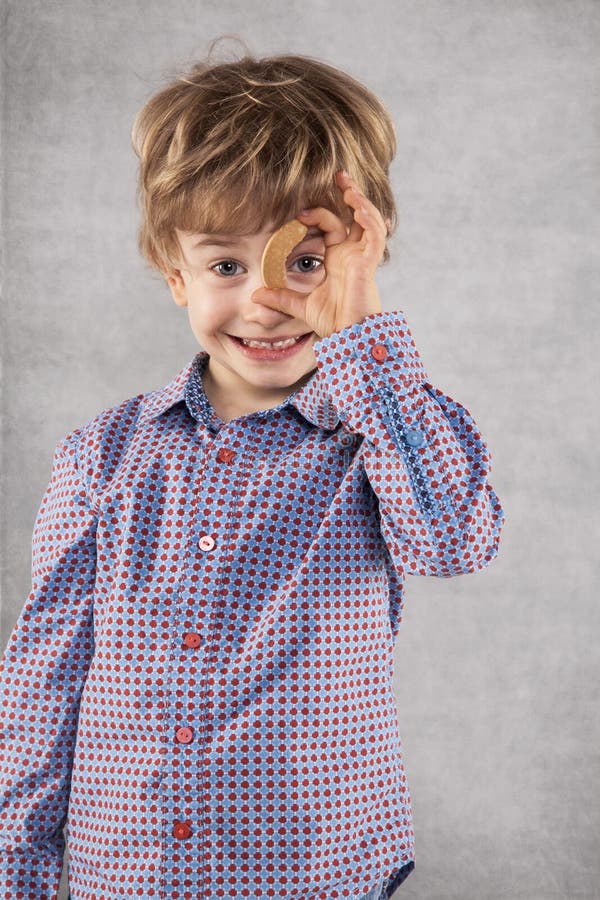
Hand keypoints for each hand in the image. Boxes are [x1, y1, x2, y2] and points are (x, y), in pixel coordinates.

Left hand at [250, 170, 389, 338]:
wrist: (349, 337)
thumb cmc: (332, 322)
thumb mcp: (300, 306)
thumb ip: (279, 298)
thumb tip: (255, 296)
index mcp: (337, 259)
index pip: (331, 226)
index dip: (318, 215)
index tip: (300, 212)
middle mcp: (352, 254)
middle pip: (354, 216)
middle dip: (348, 194)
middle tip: (337, 174)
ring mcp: (362, 257)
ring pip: (367, 220)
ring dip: (359, 200)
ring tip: (347, 184)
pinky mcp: (369, 264)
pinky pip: (374, 235)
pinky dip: (369, 219)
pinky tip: (358, 207)